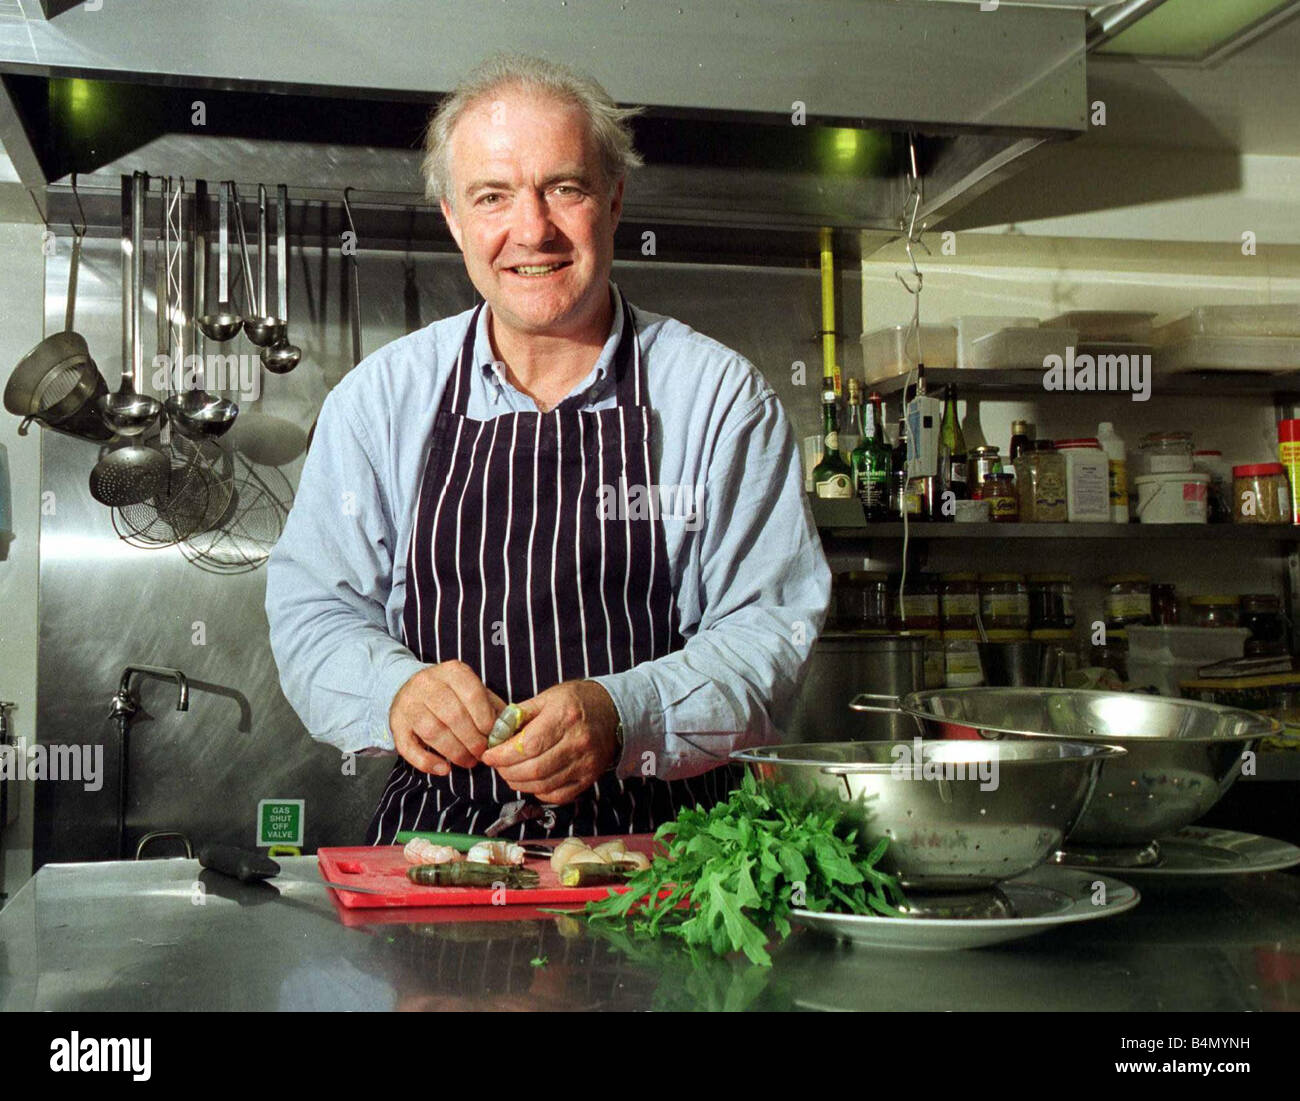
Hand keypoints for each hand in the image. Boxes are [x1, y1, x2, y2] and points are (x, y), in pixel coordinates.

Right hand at [389, 661, 505, 774]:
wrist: (409, 686)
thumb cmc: (450, 693)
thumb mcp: (472, 689)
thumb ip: (491, 706)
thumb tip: (509, 728)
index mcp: (452, 672)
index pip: (472, 694)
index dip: (485, 719)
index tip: (492, 736)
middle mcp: (427, 683)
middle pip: (453, 716)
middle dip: (472, 740)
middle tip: (482, 754)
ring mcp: (409, 704)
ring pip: (433, 731)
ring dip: (455, 752)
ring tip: (468, 762)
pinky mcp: (396, 724)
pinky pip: (409, 747)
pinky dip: (427, 762)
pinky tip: (444, 769)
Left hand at [480, 680, 619, 804]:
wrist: (614, 712)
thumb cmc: (577, 702)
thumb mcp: (548, 697)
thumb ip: (520, 714)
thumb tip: (496, 732)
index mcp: (564, 717)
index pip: (527, 745)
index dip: (503, 755)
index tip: (489, 755)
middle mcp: (577, 742)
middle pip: (533, 769)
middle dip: (507, 771)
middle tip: (497, 765)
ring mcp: (585, 763)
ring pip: (543, 785)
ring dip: (519, 783)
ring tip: (510, 773)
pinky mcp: (589, 778)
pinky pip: (558, 795)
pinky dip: (539, 792)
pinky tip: (531, 782)